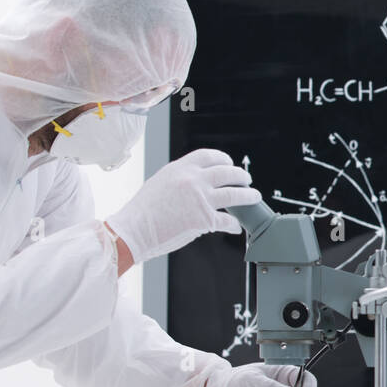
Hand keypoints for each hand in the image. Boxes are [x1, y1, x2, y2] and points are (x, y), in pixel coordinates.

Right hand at [105, 149, 261, 264]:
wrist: (132, 231)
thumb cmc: (141, 212)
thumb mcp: (160, 183)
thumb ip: (180, 179)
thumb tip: (197, 182)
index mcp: (180, 168)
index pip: (209, 156)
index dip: (223, 159)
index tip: (229, 163)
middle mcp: (193, 180)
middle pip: (227, 172)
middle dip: (241, 175)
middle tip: (246, 180)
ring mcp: (200, 199)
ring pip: (235, 194)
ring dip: (249, 195)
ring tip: (254, 197)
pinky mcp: (204, 220)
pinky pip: (227, 221)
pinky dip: (234, 225)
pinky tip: (235, 227)